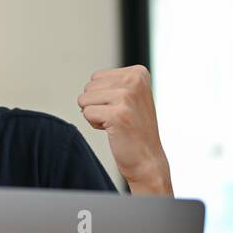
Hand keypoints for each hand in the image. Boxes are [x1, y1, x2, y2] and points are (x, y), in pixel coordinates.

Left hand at [78, 65, 173, 194]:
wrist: (147, 159)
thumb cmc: (134, 129)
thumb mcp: (130, 96)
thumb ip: (112, 83)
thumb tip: (85, 88)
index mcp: (138, 73)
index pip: (96, 77)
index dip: (103, 96)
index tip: (122, 108)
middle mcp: (134, 80)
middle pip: (89, 87)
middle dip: (98, 105)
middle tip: (119, 118)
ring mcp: (127, 96)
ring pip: (85, 99)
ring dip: (96, 115)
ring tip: (117, 123)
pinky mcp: (117, 114)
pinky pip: (87, 113)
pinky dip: (95, 124)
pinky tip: (114, 130)